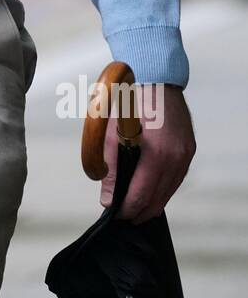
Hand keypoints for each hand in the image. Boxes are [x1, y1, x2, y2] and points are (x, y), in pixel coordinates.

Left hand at [100, 83, 195, 222]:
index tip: (116, 216)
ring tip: (137, 209)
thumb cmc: (128, 104)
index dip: (127, 210)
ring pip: (170, 190)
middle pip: (158, 198)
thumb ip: (111, 169)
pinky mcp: (189, 149)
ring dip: (154, 202)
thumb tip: (108, 199)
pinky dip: (164, 188)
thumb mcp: (111, 135)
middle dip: (141, 211)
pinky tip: (153, 191)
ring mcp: (185, 154)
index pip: (141, 195)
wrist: (154, 79)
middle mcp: (175, 158)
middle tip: (126, 217)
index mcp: (155, 155)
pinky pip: (177, 178)